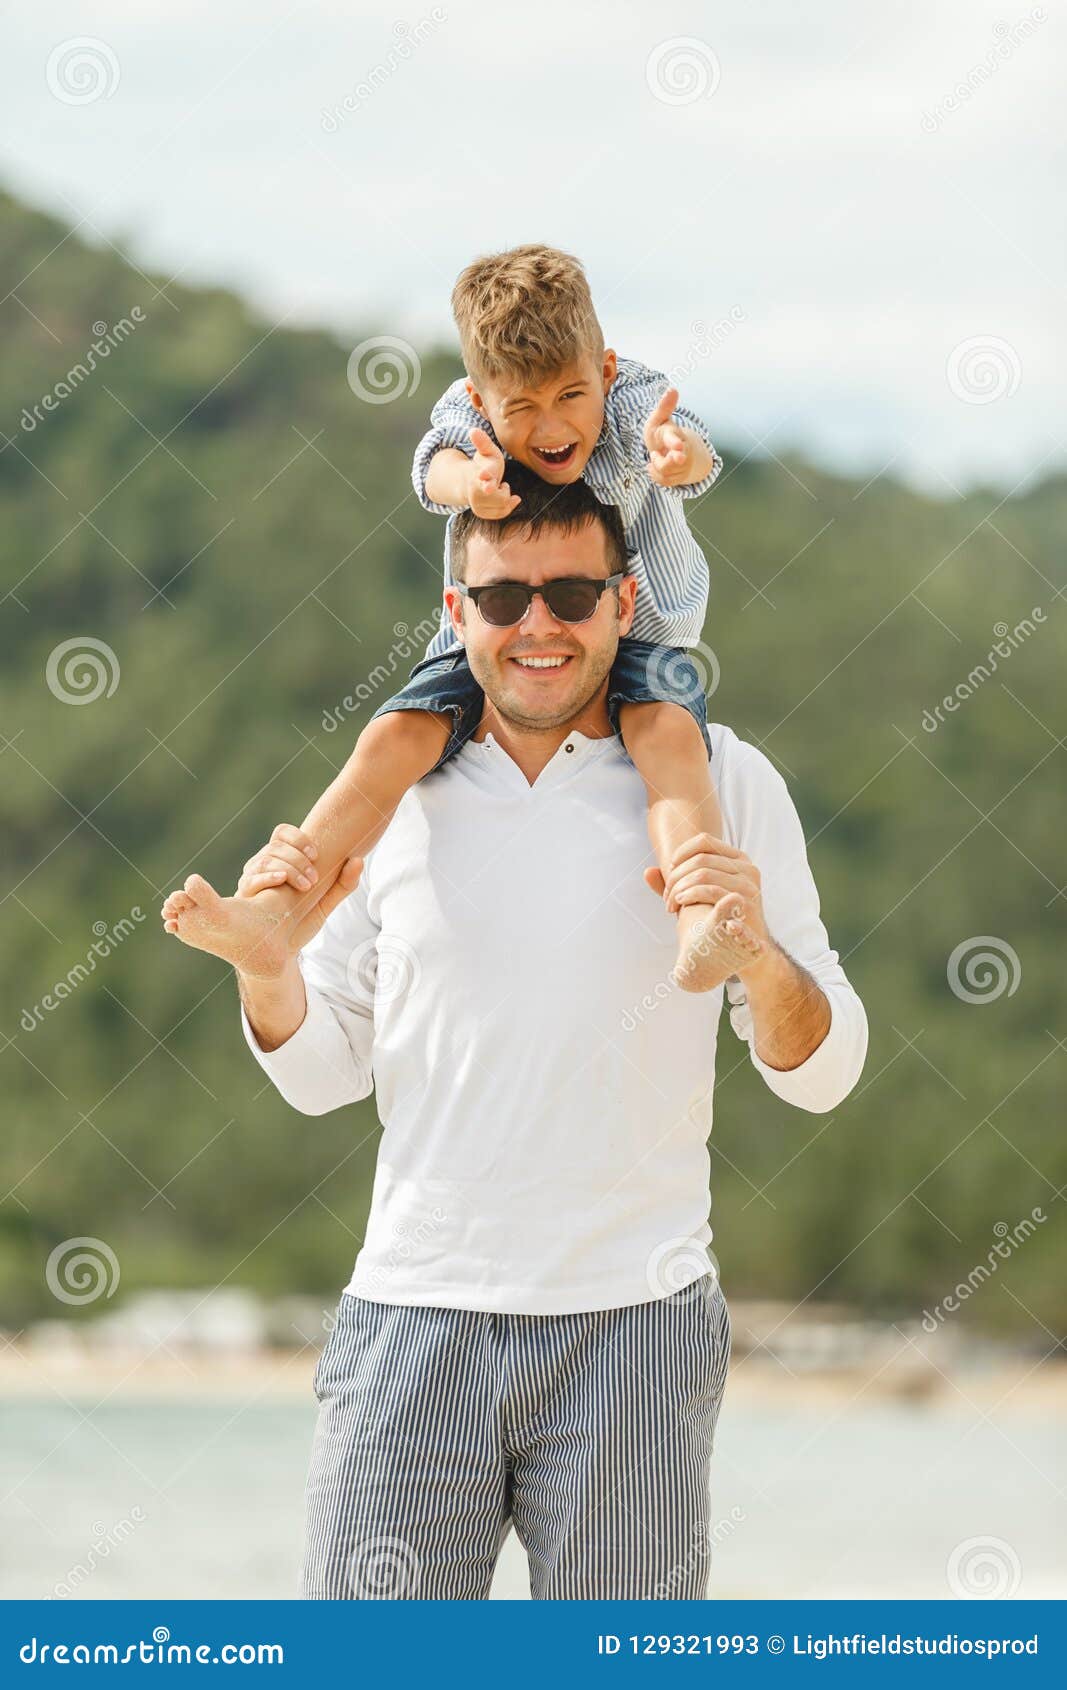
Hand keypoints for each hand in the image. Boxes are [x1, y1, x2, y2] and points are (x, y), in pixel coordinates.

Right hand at [236, 824, 363, 962]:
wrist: (282, 952)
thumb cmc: (301, 921)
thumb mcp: (325, 903)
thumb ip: (343, 884)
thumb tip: (359, 859)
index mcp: (281, 860)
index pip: (282, 834)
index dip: (298, 838)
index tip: (316, 855)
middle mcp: (263, 866)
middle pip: (275, 846)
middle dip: (298, 858)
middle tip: (315, 878)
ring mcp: (251, 879)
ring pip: (265, 859)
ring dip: (288, 868)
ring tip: (306, 885)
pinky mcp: (245, 896)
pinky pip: (252, 879)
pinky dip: (268, 876)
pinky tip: (282, 880)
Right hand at [466, 428, 520, 517]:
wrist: (472, 482)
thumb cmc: (486, 464)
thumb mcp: (486, 451)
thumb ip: (482, 442)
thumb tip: (473, 430)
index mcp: (478, 473)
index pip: (484, 475)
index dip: (485, 475)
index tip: (484, 475)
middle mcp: (475, 491)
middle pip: (497, 496)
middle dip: (502, 494)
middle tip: (504, 485)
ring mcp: (477, 503)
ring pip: (502, 505)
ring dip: (506, 495)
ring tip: (501, 486)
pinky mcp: (482, 513)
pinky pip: (502, 512)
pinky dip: (508, 505)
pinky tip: (509, 497)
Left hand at [643, 387, 691, 485]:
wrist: (669, 450)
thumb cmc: (661, 432)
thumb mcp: (659, 419)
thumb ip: (664, 407)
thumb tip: (672, 389)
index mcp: (676, 436)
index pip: (675, 440)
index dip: (675, 443)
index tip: (677, 446)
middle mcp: (683, 451)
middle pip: (673, 462)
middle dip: (670, 463)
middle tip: (667, 458)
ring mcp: (682, 466)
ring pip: (664, 472)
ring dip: (655, 465)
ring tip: (656, 455)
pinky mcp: (678, 478)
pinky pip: (662, 481)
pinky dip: (655, 474)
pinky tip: (654, 466)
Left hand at [645, 832, 768, 937]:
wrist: (744, 945)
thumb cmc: (718, 917)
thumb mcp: (697, 896)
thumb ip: (675, 884)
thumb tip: (646, 871)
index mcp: (738, 860)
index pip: (704, 841)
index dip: (681, 853)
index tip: (670, 870)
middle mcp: (747, 868)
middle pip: (700, 859)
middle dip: (676, 877)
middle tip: (667, 897)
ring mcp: (748, 884)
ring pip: (702, 873)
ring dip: (679, 889)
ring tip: (671, 905)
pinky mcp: (746, 902)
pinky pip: (710, 890)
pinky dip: (689, 895)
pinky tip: (680, 904)